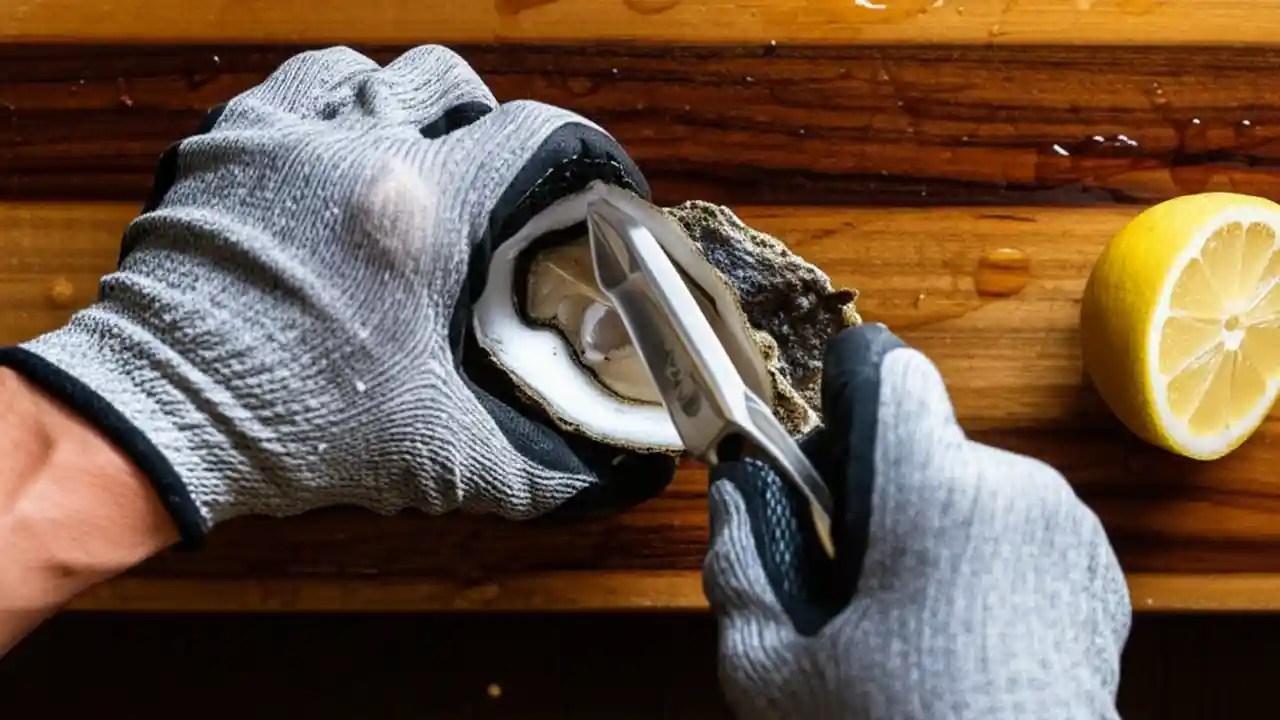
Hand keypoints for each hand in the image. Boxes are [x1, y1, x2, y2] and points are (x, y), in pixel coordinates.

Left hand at [0, 46, 673, 544]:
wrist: (165, 417)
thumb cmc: (303, 426)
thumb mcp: (443, 457)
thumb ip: (545, 469)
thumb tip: (622, 483)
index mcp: (425, 209)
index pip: (535, 134)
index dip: (584, 150)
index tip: (597, 181)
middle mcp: (358, 149)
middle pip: (453, 83)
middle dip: (488, 122)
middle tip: (493, 178)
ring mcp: (285, 136)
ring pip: (372, 69)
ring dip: (408, 104)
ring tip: (415, 155)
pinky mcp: (227, 143)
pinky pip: (296, 86)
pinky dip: (332, 104)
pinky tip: (337, 152)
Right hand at [704, 324, 1130, 718]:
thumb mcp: (771, 668)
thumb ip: (739, 559)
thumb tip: (734, 489)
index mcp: (935, 492)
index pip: (886, 373)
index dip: (841, 398)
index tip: (820, 461)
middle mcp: (1017, 489)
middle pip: (921, 443)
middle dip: (878, 494)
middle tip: (852, 583)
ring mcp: (1069, 530)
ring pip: (970, 490)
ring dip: (931, 532)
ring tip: (912, 626)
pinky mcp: (1101, 573)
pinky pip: (1019, 533)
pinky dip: (984, 567)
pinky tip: (964, 643)